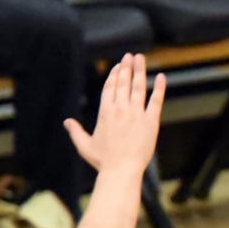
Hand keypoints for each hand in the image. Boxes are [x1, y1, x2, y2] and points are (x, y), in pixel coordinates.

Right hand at [68, 54, 164, 174]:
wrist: (122, 171)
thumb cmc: (103, 161)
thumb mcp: (85, 146)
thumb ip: (76, 132)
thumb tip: (66, 122)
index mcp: (105, 112)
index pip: (110, 87)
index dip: (114, 74)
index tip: (119, 66)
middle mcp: (121, 110)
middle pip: (124, 83)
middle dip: (127, 67)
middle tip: (130, 56)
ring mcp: (136, 114)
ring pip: (139, 87)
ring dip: (140, 71)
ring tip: (141, 59)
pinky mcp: (151, 122)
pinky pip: (156, 101)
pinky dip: (160, 88)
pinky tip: (161, 77)